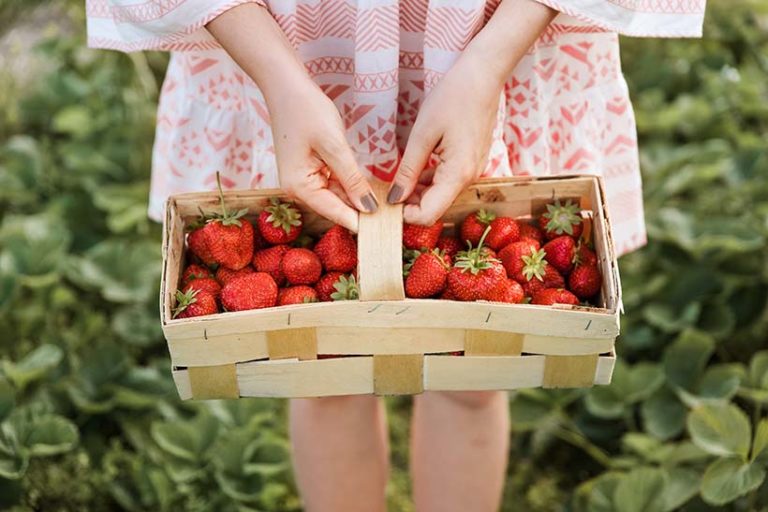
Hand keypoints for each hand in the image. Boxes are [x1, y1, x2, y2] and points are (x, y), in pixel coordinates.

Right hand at [269, 76, 377, 231]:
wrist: (286, 86)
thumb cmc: (307, 111)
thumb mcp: (334, 145)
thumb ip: (351, 179)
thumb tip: (368, 208)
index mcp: (299, 187)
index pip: (335, 213)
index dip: (360, 223)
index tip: (385, 232)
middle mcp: (297, 189)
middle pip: (335, 207)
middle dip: (360, 211)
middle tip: (393, 219)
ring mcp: (302, 180)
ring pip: (336, 196)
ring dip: (357, 198)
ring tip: (387, 206)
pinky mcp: (309, 171)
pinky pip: (332, 184)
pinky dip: (349, 185)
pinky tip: (369, 188)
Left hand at [387, 0, 556, 224]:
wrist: (484, 75)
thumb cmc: (453, 98)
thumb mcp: (422, 134)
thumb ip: (408, 170)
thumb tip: (395, 198)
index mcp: (458, 175)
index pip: (429, 215)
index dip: (405, 215)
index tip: (386, 201)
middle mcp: (469, 178)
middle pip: (435, 208)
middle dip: (410, 204)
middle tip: (387, 189)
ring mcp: (472, 171)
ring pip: (440, 196)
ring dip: (418, 193)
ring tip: (397, 178)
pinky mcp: (471, 162)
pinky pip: (447, 181)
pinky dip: (430, 181)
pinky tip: (415, 168)